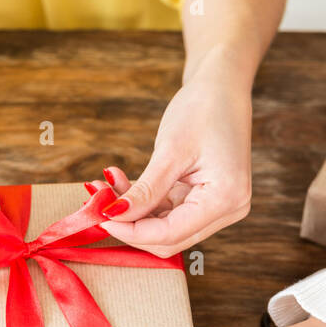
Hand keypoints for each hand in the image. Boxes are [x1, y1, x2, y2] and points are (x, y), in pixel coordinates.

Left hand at [94, 55, 252, 256]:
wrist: (222, 87)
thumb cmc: (203, 109)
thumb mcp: (170, 150)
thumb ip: (145, 190)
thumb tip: (115, 216)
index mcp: (225, 199)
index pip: (170, 233)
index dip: (132, 231)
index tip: (100, 217)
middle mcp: (228, 210)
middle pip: (169, 239)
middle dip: (130, 225)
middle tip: (97, 202)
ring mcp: (218, 208)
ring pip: (165, 230)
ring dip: (133, 215)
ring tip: (106, 186)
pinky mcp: (206, 202)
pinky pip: (169, 214)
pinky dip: (143, 204)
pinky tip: (122, 183)